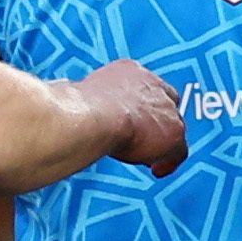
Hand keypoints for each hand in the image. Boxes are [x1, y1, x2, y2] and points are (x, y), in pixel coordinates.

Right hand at [81, 58, 187, 176]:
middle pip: (165, 104)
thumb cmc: (78, 109)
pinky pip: (179, 151)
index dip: (139, 106)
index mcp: (129, 70)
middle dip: (155, 122)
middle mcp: (152, 85)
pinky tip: (157, 170)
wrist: (92, 117)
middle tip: (144, 140)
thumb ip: (84, 98)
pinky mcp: (173, 132)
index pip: (144, 87)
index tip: (130, 119)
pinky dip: (169, 161)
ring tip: (146, 157)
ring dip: (160, 142)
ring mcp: (166, 108)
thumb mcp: (79, 97)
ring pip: (173, 127)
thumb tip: (62, 96)